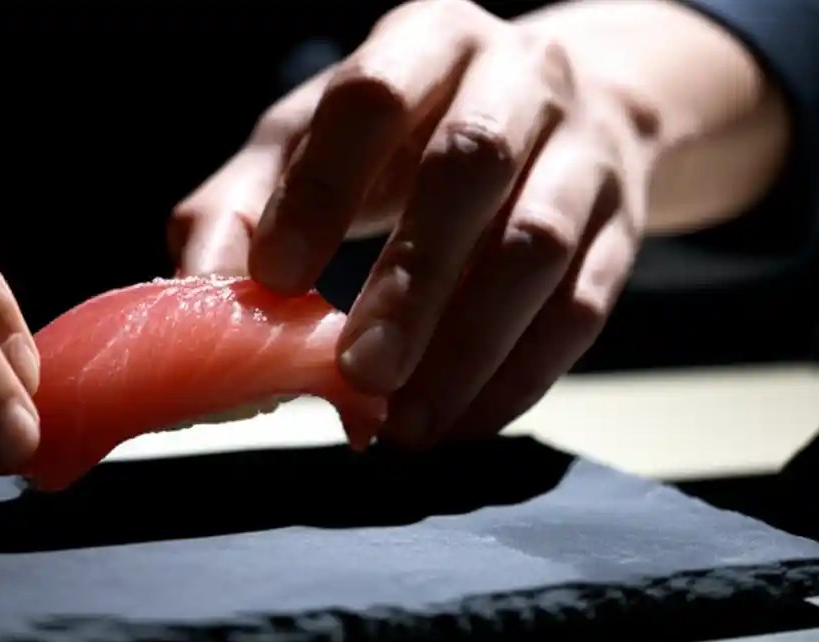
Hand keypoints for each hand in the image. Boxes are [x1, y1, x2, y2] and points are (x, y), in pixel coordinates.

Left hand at [170, 0, 653, 446]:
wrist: (561, 114)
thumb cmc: (408, 135)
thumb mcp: (315, 141)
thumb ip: (244, 205)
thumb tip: (196, 298)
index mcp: (425, 41)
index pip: (372, 98)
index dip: (321, 190)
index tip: (274, 277)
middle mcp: (518, 79)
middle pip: (472, 166)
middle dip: (410, 277)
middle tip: (354, 372)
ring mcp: (584, 152)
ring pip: (537, 247)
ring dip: (468, 345)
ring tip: (403, 422)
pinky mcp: (622, 228)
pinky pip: (582, 309)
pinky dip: (516, 378)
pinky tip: (457, 422)